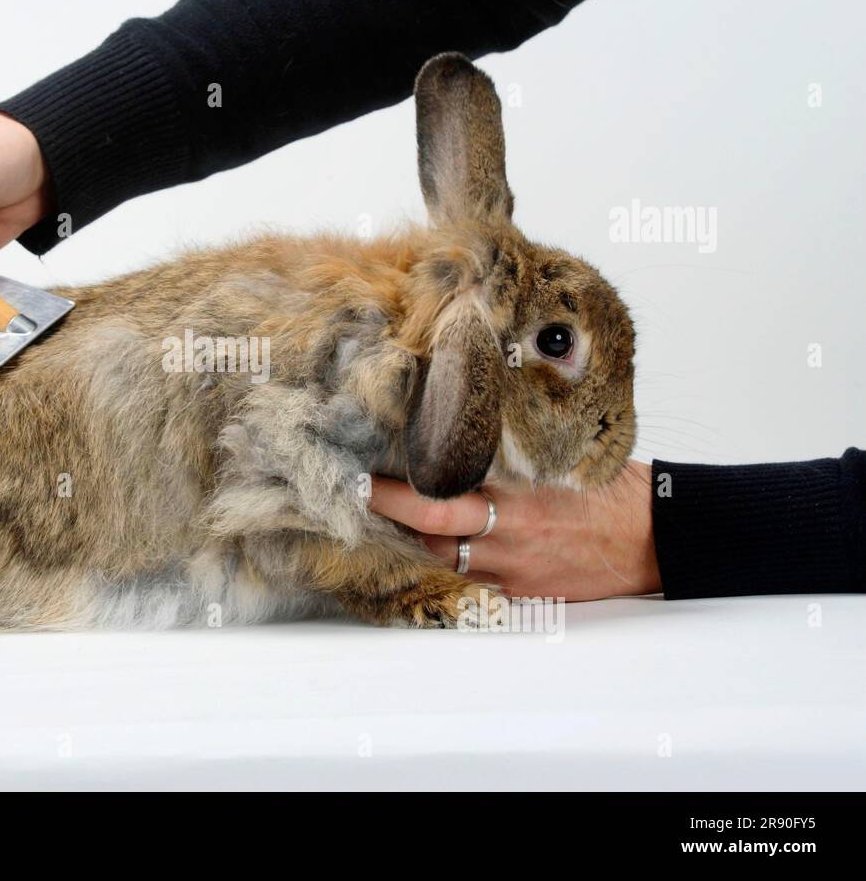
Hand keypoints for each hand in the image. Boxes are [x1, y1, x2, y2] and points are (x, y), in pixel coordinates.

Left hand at [368, 460, 659, 600]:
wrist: (660, 538)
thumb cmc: (614, 488)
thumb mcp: (560, 458)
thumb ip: (512, 454)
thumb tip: (465, 430)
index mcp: (519, 500)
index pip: (440, 502)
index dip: (397, 496)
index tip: (366, 480)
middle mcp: (510, 539)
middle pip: (433, 537)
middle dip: (395, 519)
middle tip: (362, 497)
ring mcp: (516, 570)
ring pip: (449, 561)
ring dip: (419, 542)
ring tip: (392, 518)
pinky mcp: (526, 591)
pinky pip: (477, 580)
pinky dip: (455, 563)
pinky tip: (440, 548)